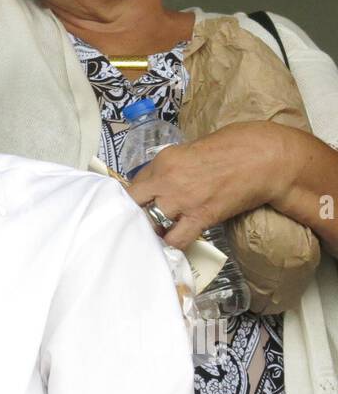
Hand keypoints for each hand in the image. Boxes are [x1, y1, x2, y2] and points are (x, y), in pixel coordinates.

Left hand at [126, 122, 287, 247]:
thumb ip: (171, 168)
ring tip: (157, 234)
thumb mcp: (190, 151)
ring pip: (150, 223)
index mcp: (163, 160)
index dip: (136, 197)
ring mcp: (181, 199)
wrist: (260, 158)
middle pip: (133, 203)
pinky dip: (172, 244)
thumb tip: (159, 183)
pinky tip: (174, 244)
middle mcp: (166, 180)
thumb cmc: (230, 149)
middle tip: (140, 222)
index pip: (135, 183)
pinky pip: (176, 239)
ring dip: (152, 230)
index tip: (140, 205)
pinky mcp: (200, 217)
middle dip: (134, 214)